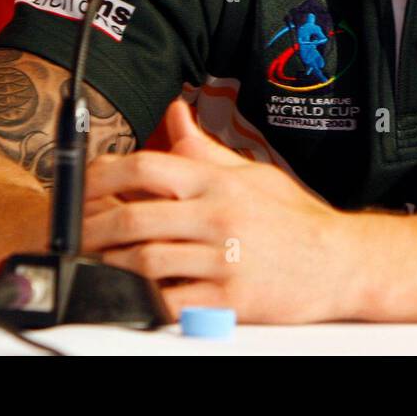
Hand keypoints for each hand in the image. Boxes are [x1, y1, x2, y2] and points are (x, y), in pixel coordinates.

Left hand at [81, 94, 361, 322]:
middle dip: (92, 227)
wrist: (342, 261)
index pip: (148, 166)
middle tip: (73, 234)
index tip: (81, 187)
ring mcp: (224, 259)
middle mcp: (218, 216)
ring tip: (93, 264)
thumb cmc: (295, 218)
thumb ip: (204, 147)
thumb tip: (174, 114)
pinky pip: (172, 301)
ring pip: (145, 261)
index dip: (103, 175)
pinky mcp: (230, 300)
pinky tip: (131, 296)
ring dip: (110, 264)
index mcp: (219, 182)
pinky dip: (144, 300)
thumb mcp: (251, 172)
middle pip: (134, 217)